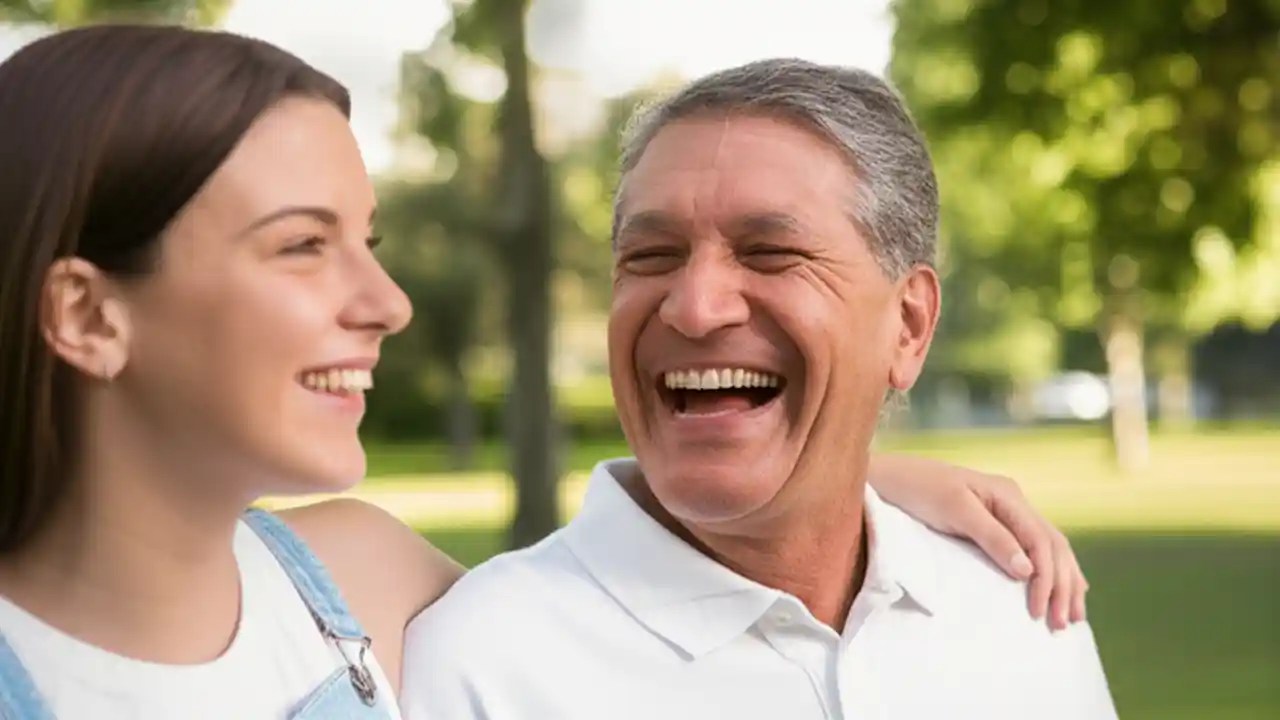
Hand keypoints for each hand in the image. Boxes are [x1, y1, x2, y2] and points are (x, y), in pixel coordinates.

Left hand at [868, 455, 1086, 629]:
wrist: (892, 478)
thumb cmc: (919, 491)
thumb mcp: (955, 511)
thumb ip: (992, 538)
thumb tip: (1028, 570)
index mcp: (1009, 495)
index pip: (1042, 541)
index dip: (1047, 578)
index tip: (1039, 611)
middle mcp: (1015, 502)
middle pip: (1054, 546)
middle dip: (1063, 585)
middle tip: (1063, 624)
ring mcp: (1009, 512)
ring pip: (1051, 548)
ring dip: (1065, 581)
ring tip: (1073, 615)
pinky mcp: (998, 523)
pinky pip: (1035, 548)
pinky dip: (1052, 570)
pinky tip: (1060, 588)